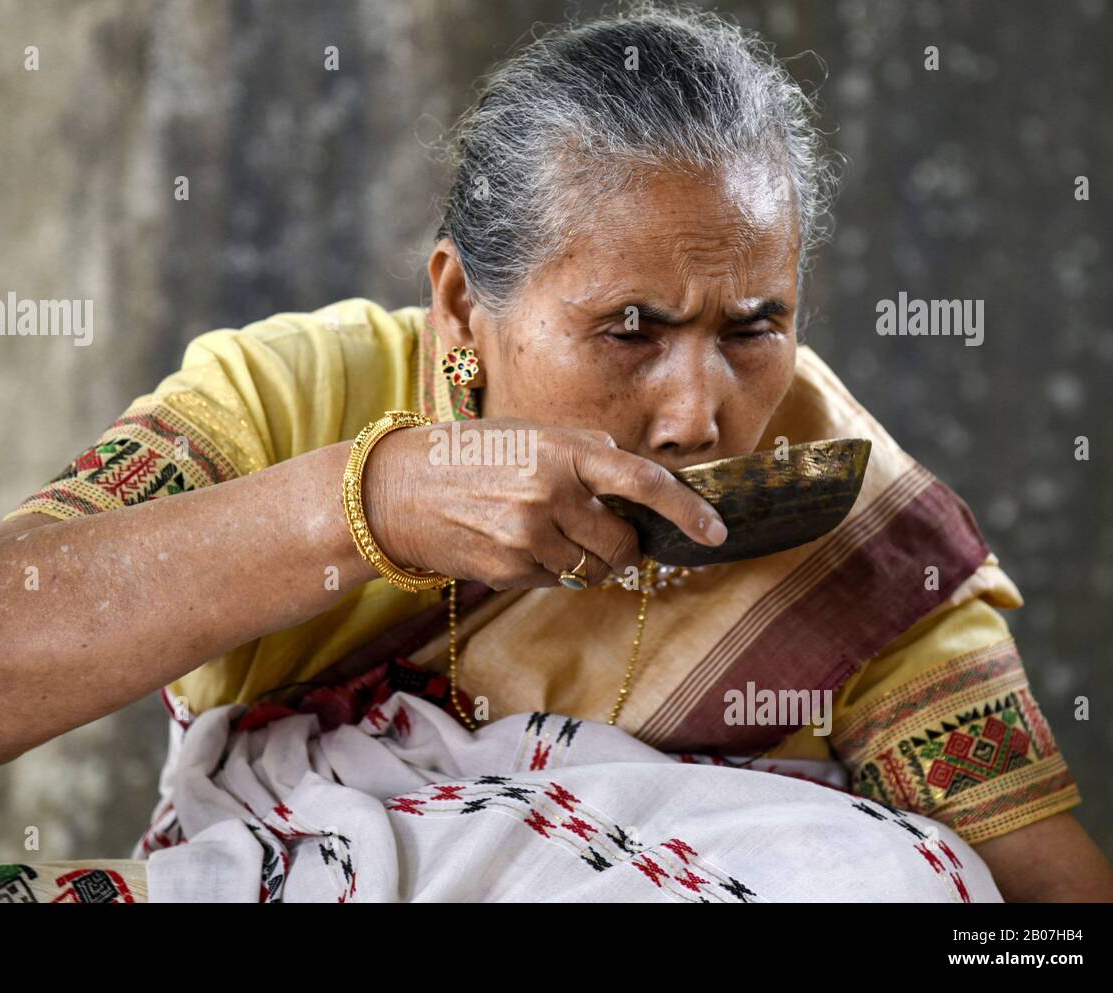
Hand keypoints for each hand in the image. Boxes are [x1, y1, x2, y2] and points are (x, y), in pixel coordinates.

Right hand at [363, 417, 726, 588]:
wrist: (398, 489)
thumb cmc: (472, 455)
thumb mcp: (532, 435)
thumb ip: (587, 456)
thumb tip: (640, 491)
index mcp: (562, 450)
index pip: (642, 481)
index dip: (686, 509)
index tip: (715, 529)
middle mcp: (549, 493)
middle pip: (623, 543)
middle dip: (625, 545)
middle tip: (606, 533)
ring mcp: (528, 536)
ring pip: (594, 570)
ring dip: (590, 560)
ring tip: (553, 534)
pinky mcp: (509, 570)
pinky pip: (558, 581)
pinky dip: (555, 570)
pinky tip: (522, 545)